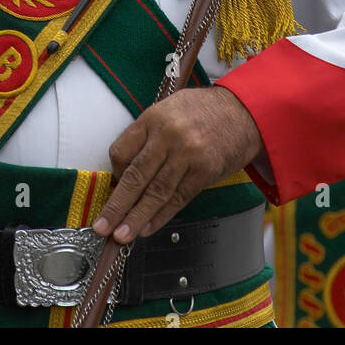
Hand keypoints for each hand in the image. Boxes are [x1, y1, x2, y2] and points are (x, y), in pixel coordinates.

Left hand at [92, 85, 262, 244]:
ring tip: (122, 235)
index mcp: (153, 117)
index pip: (121, 151)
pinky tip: (147, 228)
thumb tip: (125, 171)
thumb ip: (147, 136)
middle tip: (102, 226)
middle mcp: (168, 136)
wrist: (243, 110)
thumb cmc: (202, 110)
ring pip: (156, 192)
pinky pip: (178, 198)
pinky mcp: (205, 172)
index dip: (113, 173)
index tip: (112, 186)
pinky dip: (161, 216)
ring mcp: (188, 155)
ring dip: (136, 217)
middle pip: (135, 176)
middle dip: (116, 205)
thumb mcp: (168, 109)